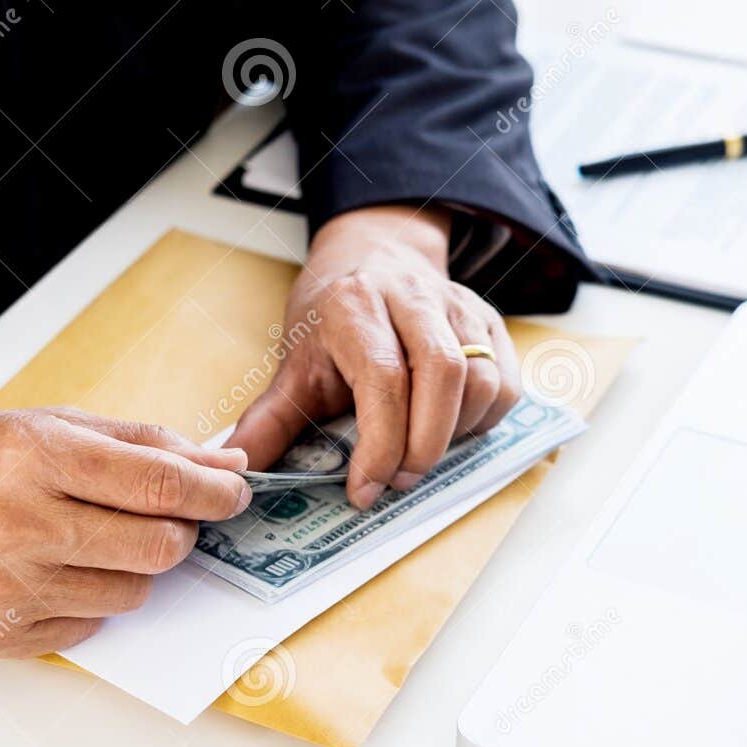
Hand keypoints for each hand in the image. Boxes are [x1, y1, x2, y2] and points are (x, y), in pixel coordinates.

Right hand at [0, 408, 250, 656]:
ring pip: (134, 592)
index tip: (234, 492)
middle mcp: (20, 523)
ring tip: (87, 540)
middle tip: (161, 518)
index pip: (160, 484)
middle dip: (178, 532)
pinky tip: (49, 571)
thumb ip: (134, 443)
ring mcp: (7, 588)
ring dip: (133, 568)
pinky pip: (90, 625)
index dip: (214, 492)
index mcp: (33, 456)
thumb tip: (220, 462)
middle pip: (160, 546)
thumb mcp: (35, 425)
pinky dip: (88, 599)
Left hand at [226, 204, 520, 507]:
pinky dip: (485, 420)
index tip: (364, 489)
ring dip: (456, 435)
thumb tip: (240, 469)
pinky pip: (506, 382)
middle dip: (424, 445)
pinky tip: (451, 430)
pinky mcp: (489, 320)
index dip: (380, 445)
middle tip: (399, 482)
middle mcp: (412, 298)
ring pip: (482, 380)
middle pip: (444, 374)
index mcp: (354, 306)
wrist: (372, 257)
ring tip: (420, 456)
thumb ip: (270, 420)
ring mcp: (458, 306)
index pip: (383, 378)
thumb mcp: (295, 364)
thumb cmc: (333, 318)